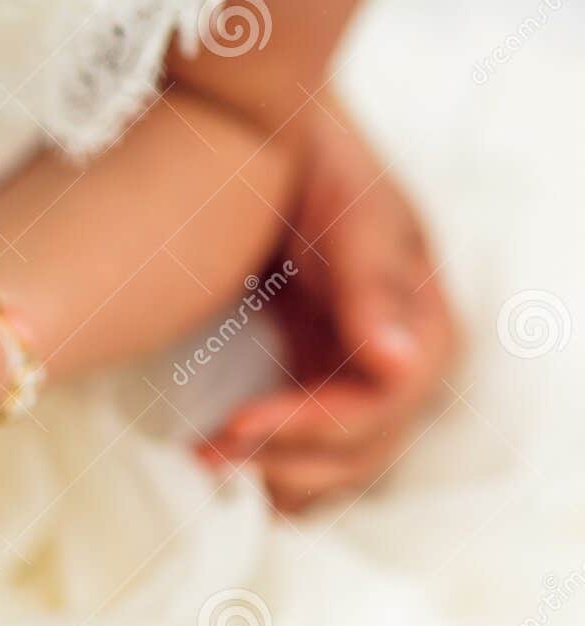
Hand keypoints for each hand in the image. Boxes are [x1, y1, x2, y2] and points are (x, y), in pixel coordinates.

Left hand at [199, 101, 458, 512]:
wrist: (270, 152)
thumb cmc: (318, 170)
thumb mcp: (349, 214)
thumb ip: (371, 284)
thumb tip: (398, 364)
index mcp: (424, 326)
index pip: (382, 406)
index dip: (312, 424)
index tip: (236, 423)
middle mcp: (400, 366)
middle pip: (360, 451)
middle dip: (285, 457)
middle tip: (206, 450)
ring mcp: (357, 382)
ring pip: (333, 468)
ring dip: (271, 473)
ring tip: (202, 457)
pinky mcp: (315, 387)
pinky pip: (302, 455)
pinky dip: (265, 465)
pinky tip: (214, 455)